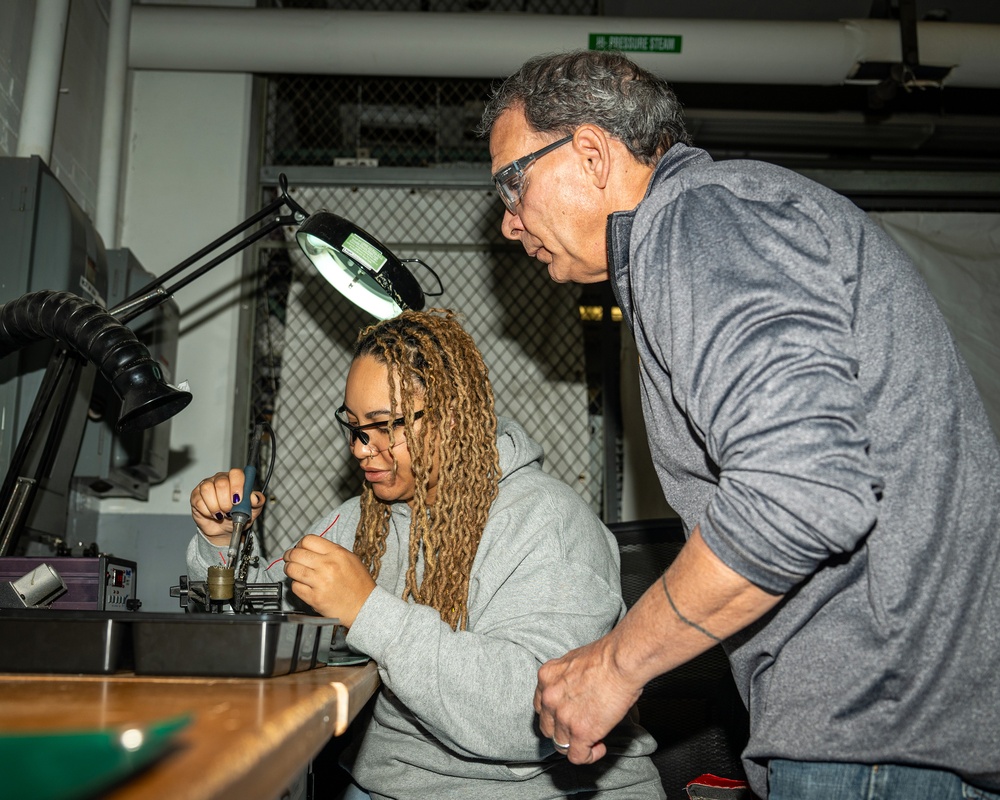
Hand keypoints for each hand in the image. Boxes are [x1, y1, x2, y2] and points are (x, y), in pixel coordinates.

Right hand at [190, 469, 266, 545]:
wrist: (224, 530)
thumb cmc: (238, 516)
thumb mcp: (252, 510)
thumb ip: (257, 502)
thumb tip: (255, 497)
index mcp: (236, 479)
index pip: (236, 473)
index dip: (237, 486)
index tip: (238, 500)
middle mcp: (220, 479)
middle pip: (221, 483)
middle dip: (226, 501)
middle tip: (230, 511)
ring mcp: (207, 486)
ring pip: (207, 490)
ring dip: (216, 506)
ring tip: (222, 514)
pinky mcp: (196, 496)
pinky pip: (198, 501)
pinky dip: (207, 511)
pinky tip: (212, 514)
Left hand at [282, 534, 375, 625]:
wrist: (364, 607)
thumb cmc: (359, 584)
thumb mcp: (350, 559)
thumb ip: (331, 551)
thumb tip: (309, 548)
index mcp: (337, 553)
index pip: (308, 540)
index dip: (300, 544)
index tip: (300, 549)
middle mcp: (327, 566)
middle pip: (296, 554)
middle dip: (289, 556)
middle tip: (289, 558)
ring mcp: (320, 582)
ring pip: (292, 569)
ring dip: (289, 569)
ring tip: (292, 571)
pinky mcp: (314, 598)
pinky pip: (295, 587)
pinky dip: (296, 585)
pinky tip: (302, 585)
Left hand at [534, 631, 642, 764]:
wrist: (621, 661)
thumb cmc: (608, 656)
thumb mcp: (575, 660)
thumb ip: (567, 678)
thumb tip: (575, 690)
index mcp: (546, 677)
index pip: (541, 706)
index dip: (556, 714)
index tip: (570, 715)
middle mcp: (549, 698)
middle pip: (548, 727)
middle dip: (563, 731)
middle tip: (581, 727)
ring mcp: (562, 717)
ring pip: (560, 744)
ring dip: (576, 744)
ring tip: (594, 738)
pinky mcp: (580, 732)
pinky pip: (576, 757)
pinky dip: (589, 756)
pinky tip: (600, 746)